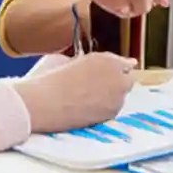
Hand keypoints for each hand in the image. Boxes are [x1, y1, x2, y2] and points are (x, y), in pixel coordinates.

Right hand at [13, 52, 136, 132]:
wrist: (44, 103)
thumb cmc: (47, 78)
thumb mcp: (66, 60)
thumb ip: (83, 63)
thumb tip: (84, 67)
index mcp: (106, 58)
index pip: (125, 63)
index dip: (119, 68)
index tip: (115, 72)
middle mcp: (117, 75)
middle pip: (128, 79)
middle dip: (119, 81)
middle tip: (102, 86)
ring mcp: (118, 96)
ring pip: (121, 96)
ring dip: (112, 96)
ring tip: (91, 99)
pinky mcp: (112, 114)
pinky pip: (113, 109)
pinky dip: (106, 108)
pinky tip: (88, 109)